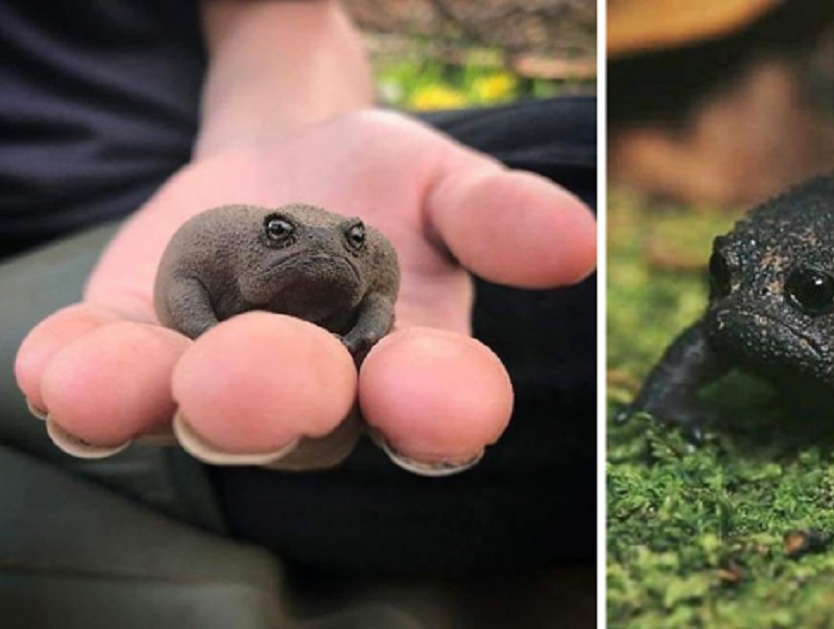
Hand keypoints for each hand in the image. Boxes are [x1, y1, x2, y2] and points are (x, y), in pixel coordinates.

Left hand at [13, 110, 595, 469]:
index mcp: (411, 369)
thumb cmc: (378, 190)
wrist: (279, 173)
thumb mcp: (443, 180)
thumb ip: (496, 215)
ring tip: (142, 377)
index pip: (437, 411)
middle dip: (283, 399)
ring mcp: (218, 385)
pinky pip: (101, 387)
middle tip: (262, 371)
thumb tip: (577, 242)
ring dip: (168, 403)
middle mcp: (319, 401)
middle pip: (305, 425)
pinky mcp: (136, 357)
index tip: (453, 399)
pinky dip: (81, 383)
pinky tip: (69, 365)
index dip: (443, 412)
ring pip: (194, 419)